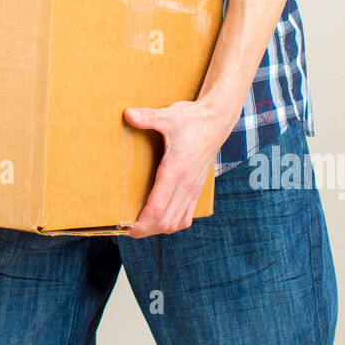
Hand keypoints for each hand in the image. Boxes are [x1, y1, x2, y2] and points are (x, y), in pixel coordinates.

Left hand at [120, 98, 231, 237]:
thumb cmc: (192, 119)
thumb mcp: (168, 116)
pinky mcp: (197, 188)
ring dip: (158, 229)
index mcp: (176, 171)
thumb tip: (128, 114)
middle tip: (127, 229)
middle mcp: (186, 184)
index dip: (142, 223)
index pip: (158, 208)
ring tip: (141, 227)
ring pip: (177, 222)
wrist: (217, 120)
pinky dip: (173, 223)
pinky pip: (187, 216)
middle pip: (165, 222)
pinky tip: (162, 221)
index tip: (127, 228)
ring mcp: (193, 188)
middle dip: (146, 230)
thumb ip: (148, 117)